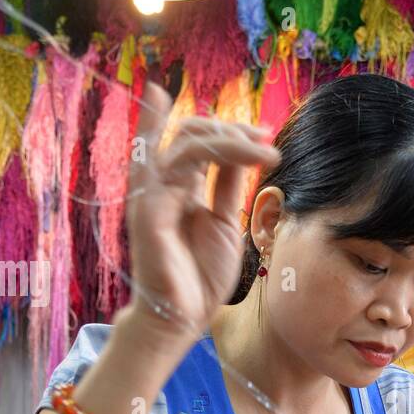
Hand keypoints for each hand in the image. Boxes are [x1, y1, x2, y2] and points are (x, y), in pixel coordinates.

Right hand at [123, 82, 280, 348]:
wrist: (184, 316)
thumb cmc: (202, 275)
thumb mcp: (225, 222)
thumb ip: (228, 186)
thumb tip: (244, 152)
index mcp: (184, 187)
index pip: (202, 141)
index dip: (234, 133)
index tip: (266, 137)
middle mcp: (166, 184)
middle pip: (195, 133)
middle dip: (234, 131)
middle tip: (266, 142)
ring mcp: (153, 192)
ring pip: (188, 142)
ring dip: (229, 139)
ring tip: (263, 151)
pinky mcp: (146, 206)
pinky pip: (153, 159)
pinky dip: (157, 126)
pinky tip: (163, 98)